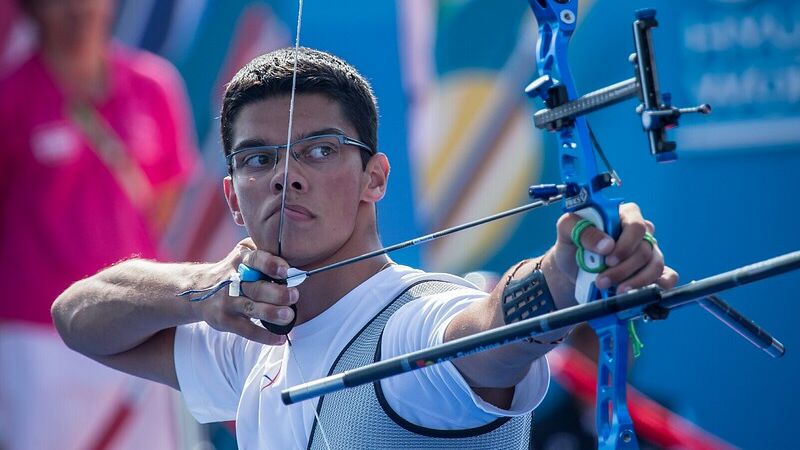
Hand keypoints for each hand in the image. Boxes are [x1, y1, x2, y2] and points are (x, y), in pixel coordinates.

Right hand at [190, 238, 297, 344]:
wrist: (198, 290)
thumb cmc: (233, 270)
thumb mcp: (244, 252)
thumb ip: (265, 251)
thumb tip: (296, 257)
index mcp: (241, 260)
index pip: (255, 259)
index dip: (270, 264)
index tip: (285, 271)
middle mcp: (232, 280)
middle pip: (256, 288)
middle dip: (277, 293)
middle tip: (294, 295)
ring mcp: (227, 302)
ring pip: (251, 308)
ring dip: (272, 313)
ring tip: (289, 315)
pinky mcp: (224, 320)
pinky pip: (246, 330)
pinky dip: (264, 336)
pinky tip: (280, 338)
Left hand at [552, 203, 678, 292]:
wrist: (571, 272)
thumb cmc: (571, 246)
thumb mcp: (566, 231)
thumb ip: (580, 229)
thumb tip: (606, 244)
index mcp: (622, 215)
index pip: (636, 225)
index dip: (625, 245)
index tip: (608, 260)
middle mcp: (640, 233)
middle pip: (645, 250)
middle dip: (624, 269)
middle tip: (603, 281)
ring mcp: (649, 252)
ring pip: (655, 265)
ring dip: (636, 282)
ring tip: (616, 291)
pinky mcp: (652, 271)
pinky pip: (668, 276)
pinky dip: (659, 286)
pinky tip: (641, 293)